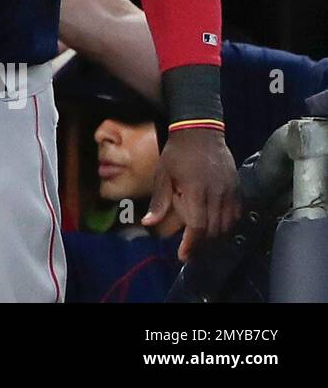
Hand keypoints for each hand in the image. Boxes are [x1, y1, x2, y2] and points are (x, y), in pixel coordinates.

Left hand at [144, 126, 241, 260]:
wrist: (201, 132)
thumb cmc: (178, 153)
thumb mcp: (163, 174)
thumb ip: (159, 201)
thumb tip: (148, 223)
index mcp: (196, 190)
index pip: (198, 226)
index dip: (191, 244)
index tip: (183, 255)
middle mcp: (217, 194)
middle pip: (214, 231)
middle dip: (202, 246)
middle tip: (190, 252)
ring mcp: (231, 192)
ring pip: (228, 226)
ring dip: (215, 239)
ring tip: (201, 243)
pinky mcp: (238, 189)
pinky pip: (236, 216)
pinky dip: (227, 227)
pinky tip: (216, 229)